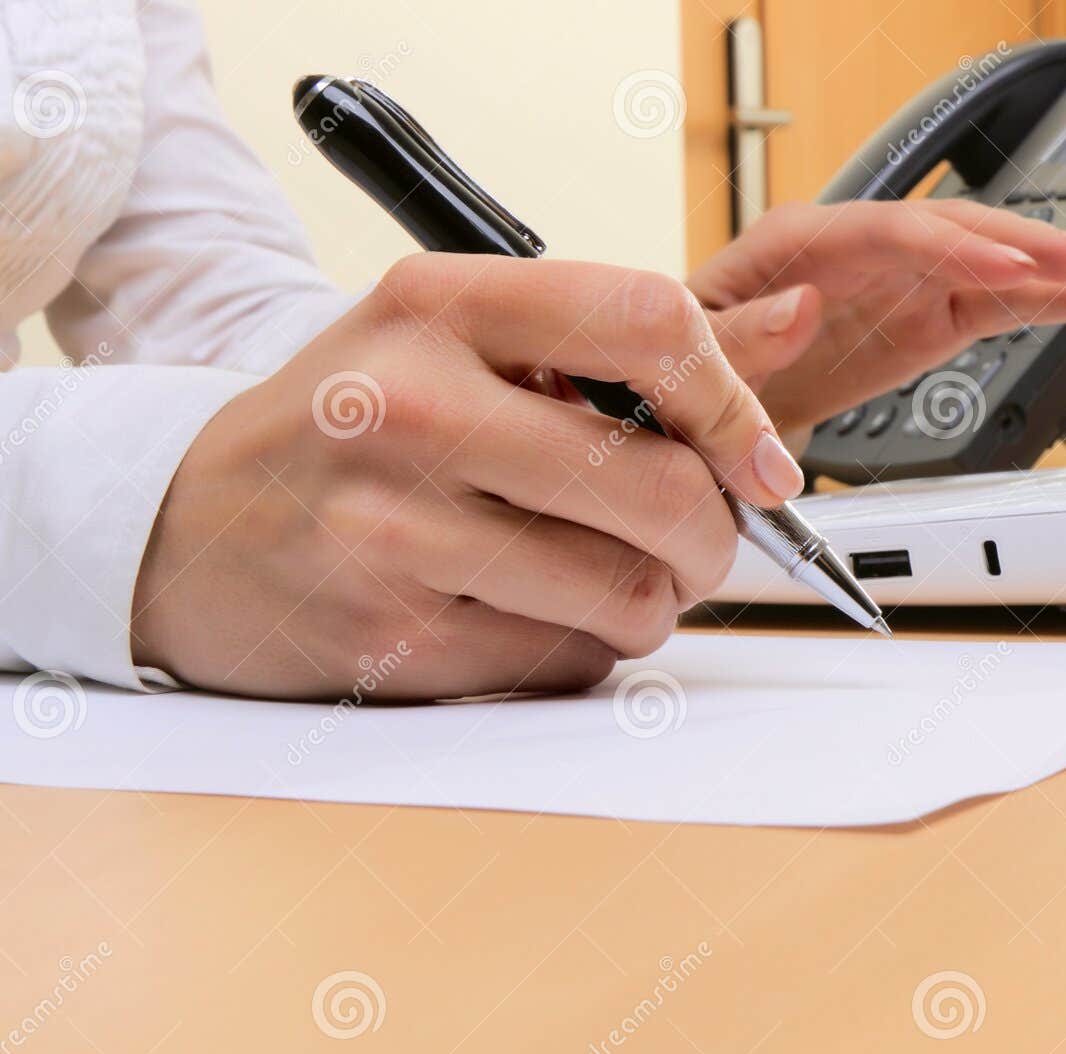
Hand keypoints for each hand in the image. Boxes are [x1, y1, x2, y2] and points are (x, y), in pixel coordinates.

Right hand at [132, 254, 802, 700]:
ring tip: (602, 572)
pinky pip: (570, 663)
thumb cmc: (351, 422)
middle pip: (662, 489)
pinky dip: (581, 648)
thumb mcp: (468, 338)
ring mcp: (395, 531)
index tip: (759, 461)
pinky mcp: (395, 640)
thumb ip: (631, 340)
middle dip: (712, 534)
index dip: (736, 402)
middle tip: (695, 537)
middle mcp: (410, 407)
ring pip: (630, 595)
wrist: (190, 528)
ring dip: (650, 600)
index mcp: (441, 304)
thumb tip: (799, 320)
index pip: (650, 323)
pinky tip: (526, 610)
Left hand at [688, 200, 1065, 446]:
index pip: (891, 231)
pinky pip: (985, 310)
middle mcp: (852, 253)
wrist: (689, 405)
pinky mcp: (914, 323)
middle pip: (952, 233)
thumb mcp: (687, 352)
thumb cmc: (678, 362)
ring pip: (981, 266)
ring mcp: (890, 286)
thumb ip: (741, 334)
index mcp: (794, 244)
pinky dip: (1039, 308)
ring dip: (1050, 270)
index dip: (957, 248)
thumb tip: (801, 304)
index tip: (1011, 270)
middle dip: (1026, 245)